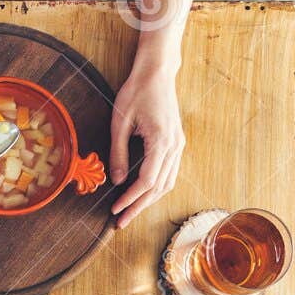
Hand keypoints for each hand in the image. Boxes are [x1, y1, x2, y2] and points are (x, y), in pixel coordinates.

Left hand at [108, 57, 183, 226]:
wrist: (158, 73)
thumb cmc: (136, 92)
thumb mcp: (119, 123)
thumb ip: (118, 154)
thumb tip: (118, 181)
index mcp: (162, 141)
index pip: (147, 181)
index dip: (130, 199)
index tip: (115, 210)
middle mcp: (175, 146)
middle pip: (159, 188)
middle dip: (139, 207)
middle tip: (120, 222)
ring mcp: (179, 144)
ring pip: (168, 182)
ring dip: (149, 200)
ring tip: (130, 212)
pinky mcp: (177, 142)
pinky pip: (170, 172)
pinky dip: (157, 188)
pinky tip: (143, 195)